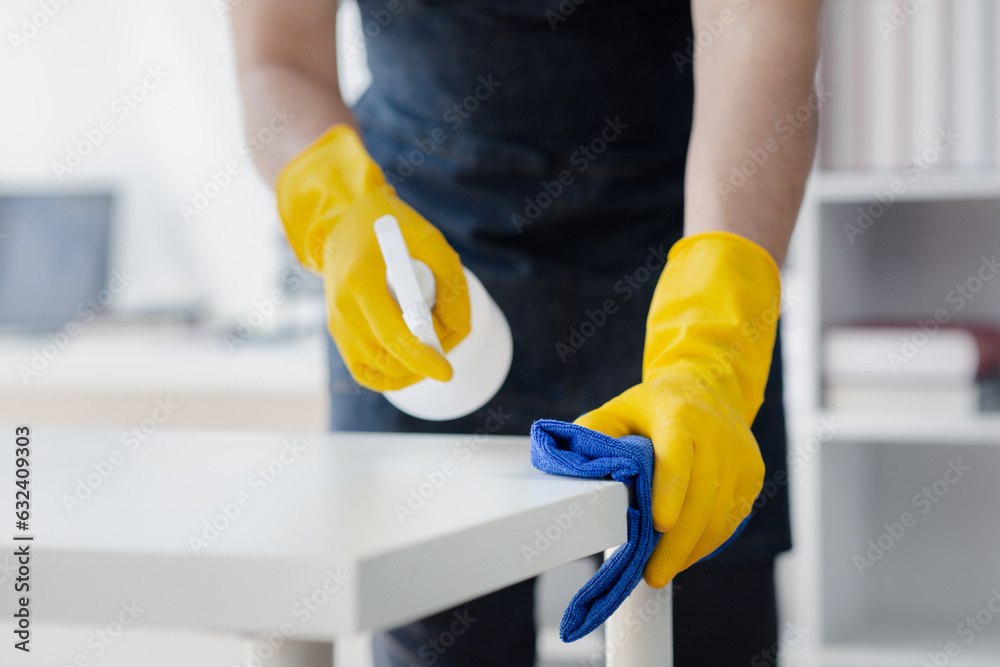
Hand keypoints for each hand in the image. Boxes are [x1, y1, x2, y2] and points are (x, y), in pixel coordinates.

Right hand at [276, 125, 470, 390]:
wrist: (344, 221)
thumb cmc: (391, 229)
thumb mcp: (428, 238)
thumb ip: (450, 279)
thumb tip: (459, 325)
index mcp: (361, 281)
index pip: (392, 333)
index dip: (421, 356)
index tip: (447, 370)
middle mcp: (343, 307)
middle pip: (388, 357)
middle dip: (425, 359)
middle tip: (450, 337)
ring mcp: (337, 323)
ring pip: (380, 369)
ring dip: (412, 367)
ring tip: (433, 338)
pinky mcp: (338, 332)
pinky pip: (364, 372)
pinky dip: (390, 376)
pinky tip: (410, 364)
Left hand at [574, 232, 779, 587]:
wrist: (710, 389)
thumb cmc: (655, 407)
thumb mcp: (619, 408)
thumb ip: (595, 432)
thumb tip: (576, 463)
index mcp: (681, 416)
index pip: (678, 455)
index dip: (671, 491)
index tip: (659, 523)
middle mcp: (717, 435)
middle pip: (701, 497)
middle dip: (677, 543)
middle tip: (653, 573)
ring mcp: (740, 457)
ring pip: (721, 515)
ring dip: (692, 549)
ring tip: (663, 570)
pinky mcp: (753, 475)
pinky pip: (733, 518)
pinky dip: (709, 541)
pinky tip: (685, 553)